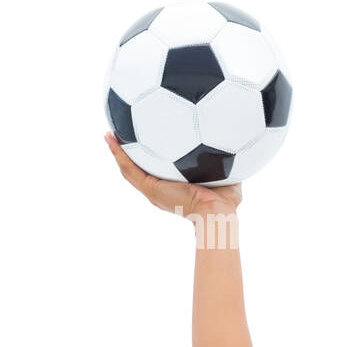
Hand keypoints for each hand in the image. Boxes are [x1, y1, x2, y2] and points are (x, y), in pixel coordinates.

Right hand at [104, 131, 242, 217]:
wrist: (217, 212)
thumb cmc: (225, 204)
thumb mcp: (227, 181)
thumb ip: (226, 168)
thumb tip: (235, 153)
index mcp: (174, 191)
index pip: (157, 174)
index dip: (149, 161)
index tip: (145, 147)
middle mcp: (160, 192)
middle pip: (138, 171)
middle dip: (129, 155)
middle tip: (120, 137)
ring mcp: (153, 191)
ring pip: (128, 169)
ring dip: (118, 151)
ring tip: (109, 134)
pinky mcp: (150, 188)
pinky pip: (129, 168)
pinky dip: (118, 153)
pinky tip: (110, 138)